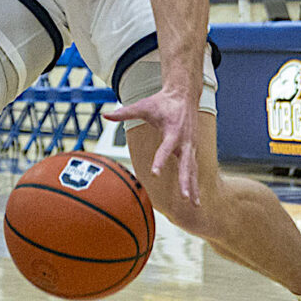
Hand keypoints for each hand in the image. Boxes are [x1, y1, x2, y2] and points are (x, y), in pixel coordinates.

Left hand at [105, 86, 201, 203]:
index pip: (166, 149)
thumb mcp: (143, 106)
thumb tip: (106, 115)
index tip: (155, 173)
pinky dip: (195, 182)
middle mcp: (185, 141)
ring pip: (193, 169)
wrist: (184, 95)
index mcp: (173, 131)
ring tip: (195, 205)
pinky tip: (195, 198)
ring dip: (194, 187)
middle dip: (186, 181)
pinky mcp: (193, 149)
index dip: (160, 161)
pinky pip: (195, 168)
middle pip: (186, 164)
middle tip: (185, 197)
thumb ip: (124, 112)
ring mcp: (191, 146)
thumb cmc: (162, 102)